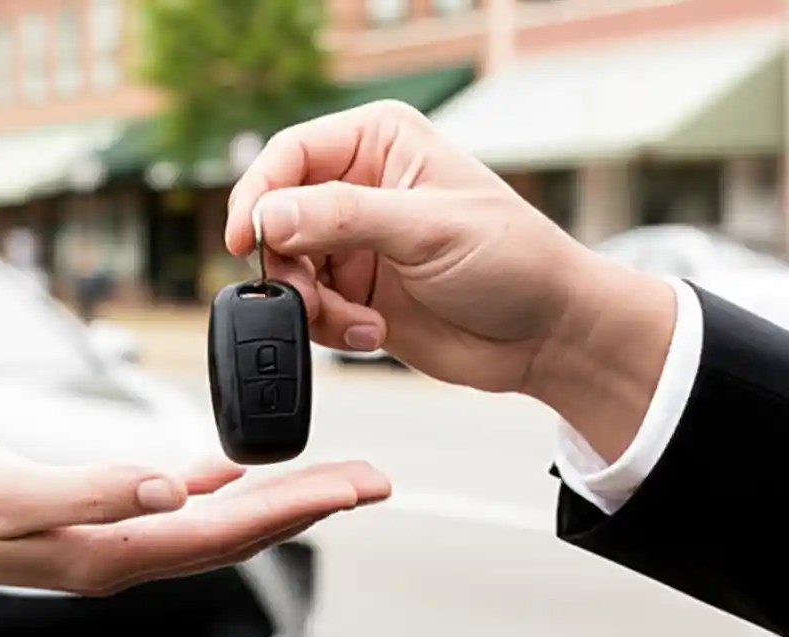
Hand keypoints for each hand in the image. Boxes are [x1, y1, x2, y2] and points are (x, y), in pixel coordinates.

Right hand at [0, 441, 389, 595]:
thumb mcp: (14, 490)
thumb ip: (94, 490)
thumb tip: (174, 487)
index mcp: (110, 549)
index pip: (228, 532)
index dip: (299, 507)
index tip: (355, 484)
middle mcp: (120, 552)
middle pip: (239, 532)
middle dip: (310, 506)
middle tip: (371, 480)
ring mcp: (107, 539)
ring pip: (214, 522)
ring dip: (273, 500)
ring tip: (325, 478)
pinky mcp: (91, 517)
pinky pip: (172, 506)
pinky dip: (214, 489)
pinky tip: (227, 471)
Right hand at [224, 100, 674, 459]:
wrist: (546, 337)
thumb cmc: (513, 260)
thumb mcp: (428, 229)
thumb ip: (344, 217)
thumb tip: (270, 216)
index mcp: (378, 143)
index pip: (290, 154)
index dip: (259, 194)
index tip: (247, 237)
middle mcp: (357, 188)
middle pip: (276, 217)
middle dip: (286, 263)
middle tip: (308, 294)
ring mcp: (353, 244)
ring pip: (285, 270)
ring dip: (310, 304)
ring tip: (357, 319)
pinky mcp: (353, 293)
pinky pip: (306, 309)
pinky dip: (328, 327)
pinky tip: (372, 332)